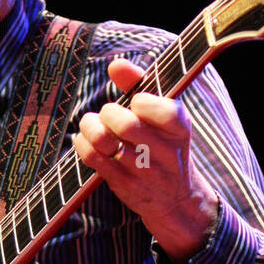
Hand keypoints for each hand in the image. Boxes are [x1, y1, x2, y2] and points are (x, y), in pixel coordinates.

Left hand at [73, 58, 218, 263]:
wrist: (176, 198)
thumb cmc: (163, 144)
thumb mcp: (163, 115)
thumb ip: (140, 85)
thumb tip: (116, 64)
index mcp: (180, 128)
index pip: (162, 110)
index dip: (141, 101)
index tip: (137, 102)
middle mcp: (165, 152)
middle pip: (126, 125)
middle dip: (109, 113)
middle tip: (108, 114)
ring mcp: (144, 172)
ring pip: (105, 142)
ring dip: (90, 127)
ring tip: (91, 124)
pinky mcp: (124, 186)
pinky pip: (94, 159)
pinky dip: (83, 144)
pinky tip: (85, 139)